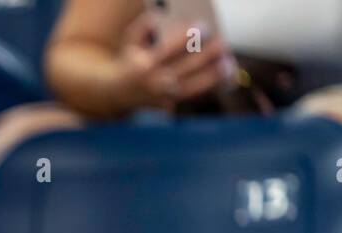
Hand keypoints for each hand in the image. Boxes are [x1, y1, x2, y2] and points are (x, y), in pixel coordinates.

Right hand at [115, 11, 234, 111]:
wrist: (115, 94)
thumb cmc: (127, 62)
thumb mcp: (129, 42)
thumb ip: (142, 28)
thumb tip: (157, 17)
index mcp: (144, 64)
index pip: (171, 48)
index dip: (189, 36)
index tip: (204, 26)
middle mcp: (154, 82)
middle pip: (186, 67)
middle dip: (206, 55)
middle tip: (222, 44)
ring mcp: (161, 97)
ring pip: (192, 86)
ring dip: (212, 76)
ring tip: (227, 64)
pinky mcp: (167, 106)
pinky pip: (192, 96)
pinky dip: (208, 88)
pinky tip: (223, 79)